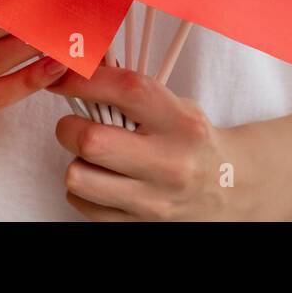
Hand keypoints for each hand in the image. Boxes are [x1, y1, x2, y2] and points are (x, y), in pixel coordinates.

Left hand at [49, 67, 250, 220]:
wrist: (228, 187)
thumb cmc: (191, 138)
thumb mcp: (176, 106)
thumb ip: (130, 91)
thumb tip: (79, 68)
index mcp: (181, 123)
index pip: (125, 91)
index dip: (84, 80)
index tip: (62, 76)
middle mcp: (170, 164)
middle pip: (92, 141)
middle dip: (70, 126)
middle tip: (74, 122)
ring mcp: (153, 200)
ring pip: (78, 176)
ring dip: (76, 160)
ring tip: (92, 154)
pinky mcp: (138, 224)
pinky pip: (81, 202)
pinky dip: (81, 187)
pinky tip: (100, 176)